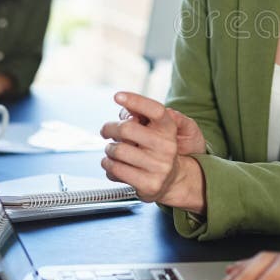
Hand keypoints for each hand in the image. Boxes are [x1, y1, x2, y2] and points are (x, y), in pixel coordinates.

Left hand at [99, 92, 205, 211]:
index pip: (155, 110)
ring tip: (113, 151)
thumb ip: (140, 114)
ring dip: (108, 149)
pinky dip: (108, 165)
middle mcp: (167, 146)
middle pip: (127, 129)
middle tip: (106, 131)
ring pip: (117, 150)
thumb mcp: (155, 128)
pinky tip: (113, 164)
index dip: (136, 100)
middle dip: (109, 128)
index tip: (118, 96)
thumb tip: (125, 104)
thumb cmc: (157, 148)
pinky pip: (116, 170)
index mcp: (169, 128)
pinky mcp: (148, 183)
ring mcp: (159, 166)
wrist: (172, 178)